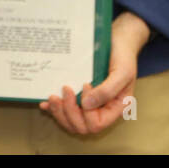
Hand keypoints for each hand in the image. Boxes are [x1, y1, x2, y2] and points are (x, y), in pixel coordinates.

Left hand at [40, 11, 149, 134]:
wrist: (118, 40)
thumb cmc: (123, 55)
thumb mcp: (122, 72)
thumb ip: (107, 90)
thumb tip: (86, 105)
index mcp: (115, 108)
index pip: (97, 124)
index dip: (87, 111)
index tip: (85, 85)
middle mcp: (102, 110)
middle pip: (81, 127)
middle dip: (69, 112)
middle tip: (65, 90)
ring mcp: (90, 105)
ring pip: (71, 122)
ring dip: (59, 112)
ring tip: (53, 96)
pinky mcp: (79, 96)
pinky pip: (65, 110)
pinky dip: (54, 109)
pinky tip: (45, 103)